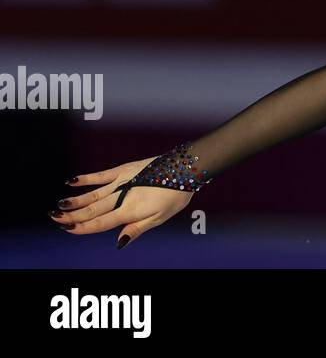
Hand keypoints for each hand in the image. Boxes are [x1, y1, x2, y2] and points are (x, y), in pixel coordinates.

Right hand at [52, 157, 194, 247]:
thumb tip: (119, 242)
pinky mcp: (125, 169)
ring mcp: (122, 181)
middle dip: (73, 215)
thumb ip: (137, 229)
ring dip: (75, 200)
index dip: (83, 227)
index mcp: (131, 210)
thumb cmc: (176, 194)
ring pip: (93, 194)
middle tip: (54, 218)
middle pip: (93, 209)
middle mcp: (123, 196)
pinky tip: (71, 181)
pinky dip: (86, 179)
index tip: (67, 230)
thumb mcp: (161, 218)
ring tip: (59, 206)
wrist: (186, 168)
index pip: (102, 223)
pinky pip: (102, 175)